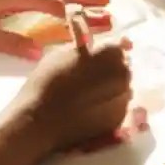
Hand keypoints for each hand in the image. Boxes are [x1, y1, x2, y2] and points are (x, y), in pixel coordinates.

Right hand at [0, 37, 133, 164]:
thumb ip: (84, 46)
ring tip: (88, 93)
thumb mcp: (62, 53)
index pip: (118, 46)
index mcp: (110, 54)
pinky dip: (108, 104)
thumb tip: (94, 45)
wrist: (41, 120)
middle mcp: (123, 76)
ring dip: (111, 87)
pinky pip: (118, 106)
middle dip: (110, 68)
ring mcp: (123, 99)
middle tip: (90, 74)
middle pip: (123, 67)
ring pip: (122, 88)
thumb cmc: (47, 81)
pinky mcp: (118, 120)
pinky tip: (90, 107)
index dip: (106, 49)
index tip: (97, 53)